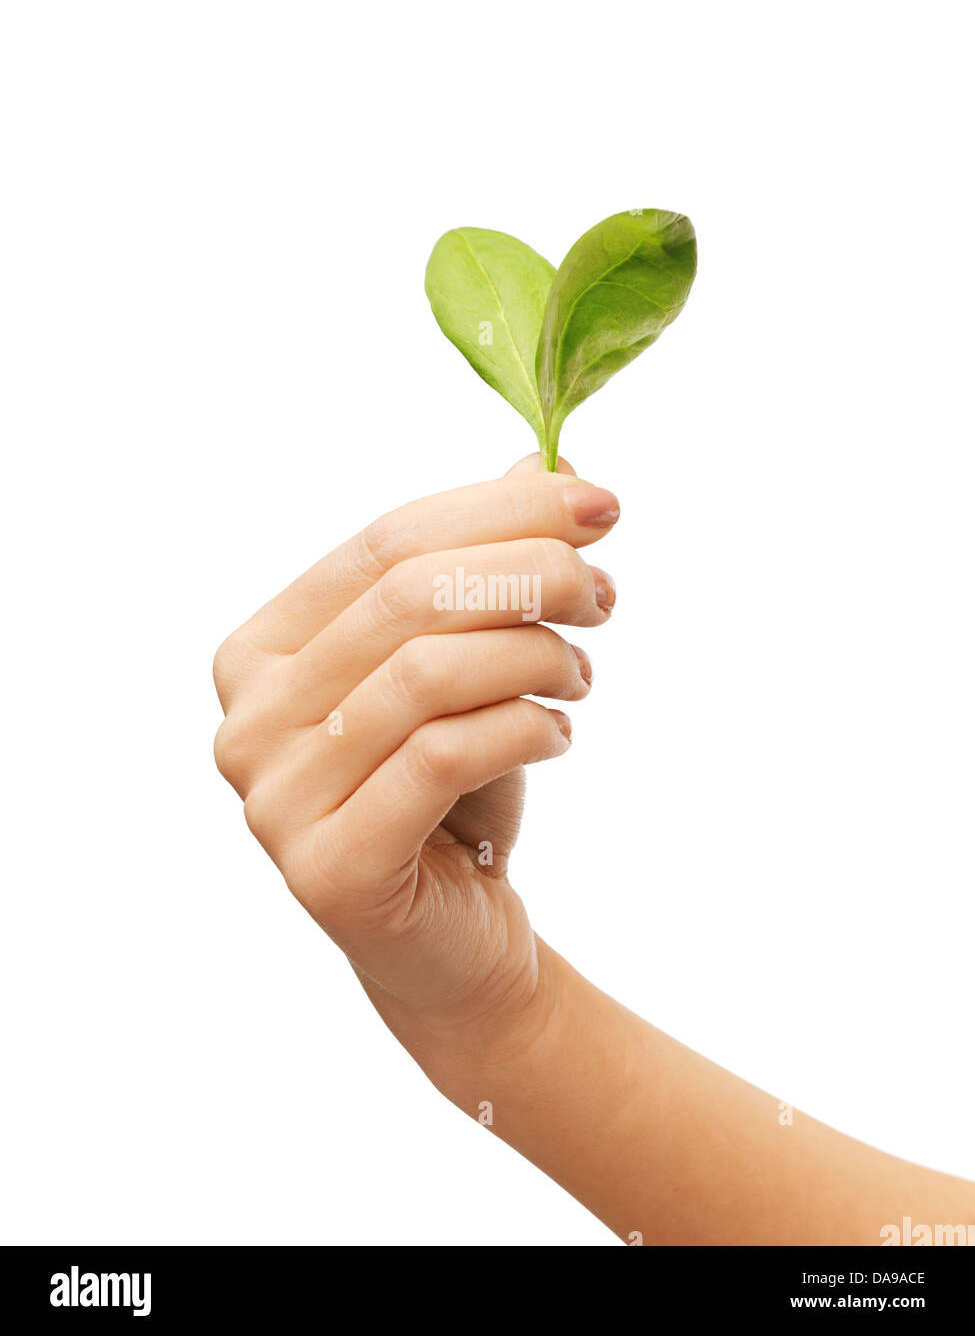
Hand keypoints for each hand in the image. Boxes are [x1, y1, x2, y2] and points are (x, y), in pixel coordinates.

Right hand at [213, 455, 618, 1063]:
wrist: (454, 943)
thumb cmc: (454, 792)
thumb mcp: (470, 665)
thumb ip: (485, 568)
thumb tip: (549, 465)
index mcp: (263, 649)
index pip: (382, 542)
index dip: (497, 511)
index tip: (599, 502)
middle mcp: (248, 717)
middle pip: (406, 598)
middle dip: (530, 576)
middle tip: (606, 593)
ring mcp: (275, 798)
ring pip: (427, 672)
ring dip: (535, 656)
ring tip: (580, 675)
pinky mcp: (327, 868)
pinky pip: (442, 755)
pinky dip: (523, 727)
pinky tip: (558, 732)